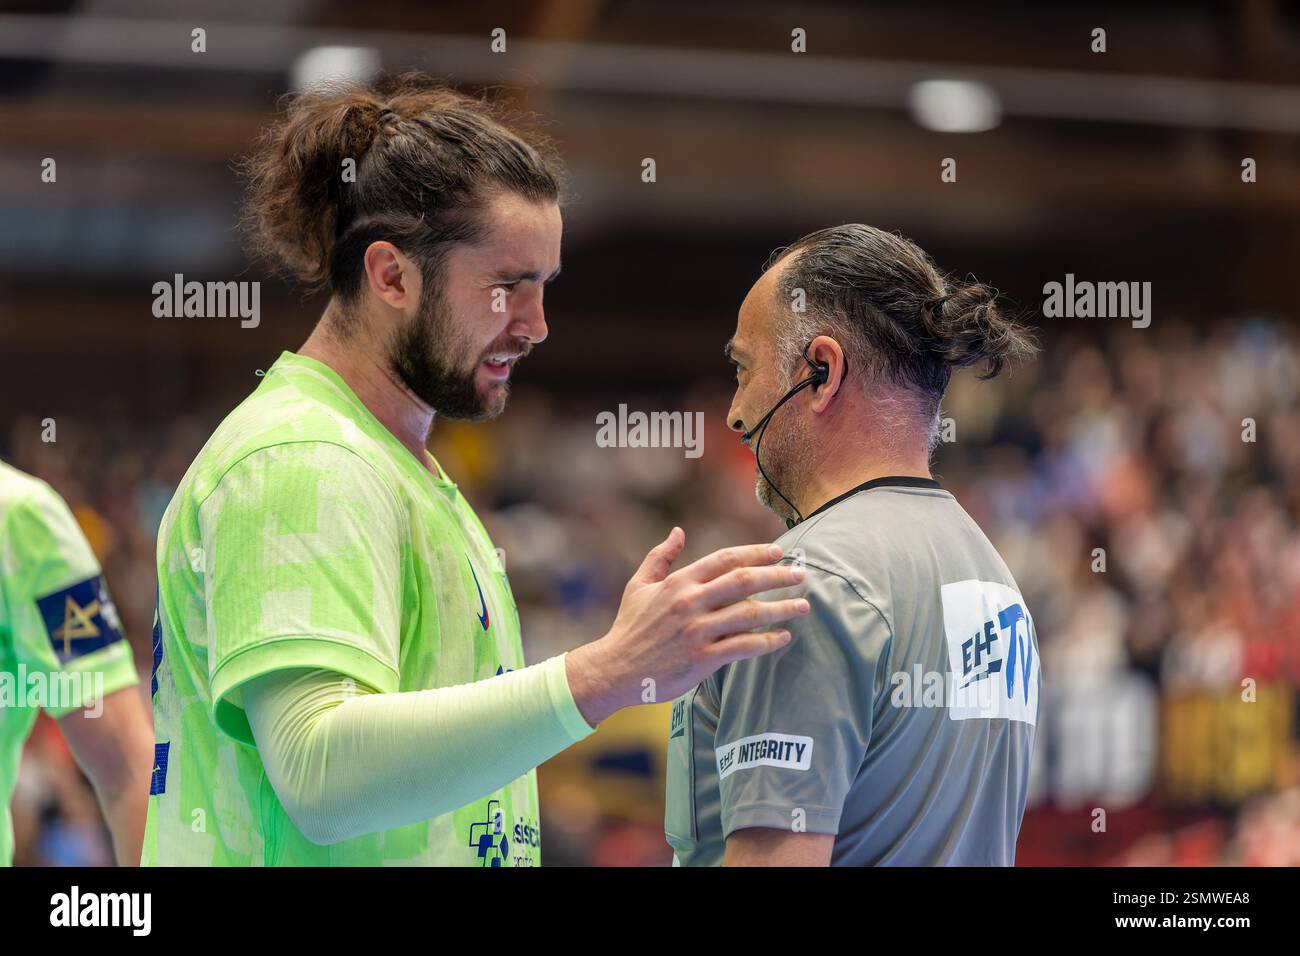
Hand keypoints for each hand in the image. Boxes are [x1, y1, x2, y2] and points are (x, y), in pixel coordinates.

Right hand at [565, 527, 808, 725]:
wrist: (615, 670)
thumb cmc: (629, 627)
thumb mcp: (639, 585)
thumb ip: (660, 557)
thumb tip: (678, 531)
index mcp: (679, 582)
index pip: (725, 559)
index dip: (755, 553)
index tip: (778, 553)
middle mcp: (690, 602)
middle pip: (744, 581)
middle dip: (777, 576)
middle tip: (801, 575)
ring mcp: (697, 631)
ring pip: (749, 614)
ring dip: (781, 609)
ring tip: (803, 606)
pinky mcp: (702, 658)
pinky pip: (743, 647)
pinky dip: (767, 642)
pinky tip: (782, 637)